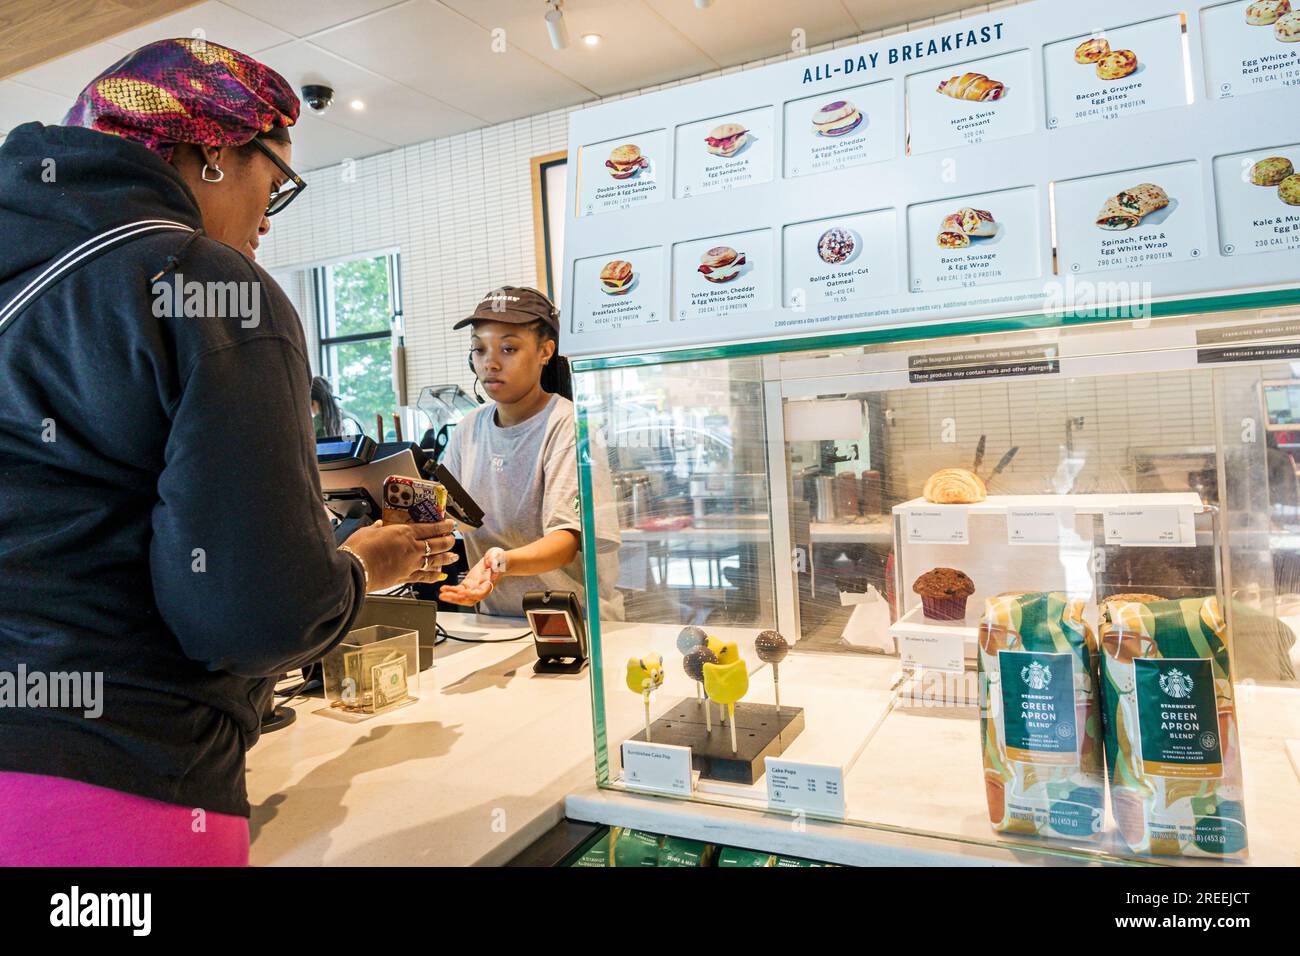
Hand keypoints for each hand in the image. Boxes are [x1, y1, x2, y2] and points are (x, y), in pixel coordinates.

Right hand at [343, 519, 457, 591]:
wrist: (355, 571)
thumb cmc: (360, 549)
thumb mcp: (368, 531)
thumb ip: (377, 528)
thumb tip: (379, 524)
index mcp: (405, 533)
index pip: (431, 528)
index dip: (444, 526)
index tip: (450, 525)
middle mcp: (412, 549)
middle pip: (438, 545)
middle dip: (448, 541)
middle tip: (452, 539)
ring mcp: (411, 564)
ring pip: (435, 561)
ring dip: (446, 559)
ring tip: (453, 557)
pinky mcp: (405, 578)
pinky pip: (424, 576)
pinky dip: (434, 576)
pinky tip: (439, 575)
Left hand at [439, 547, 506, 605]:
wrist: (497, 560)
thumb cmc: (498, 559)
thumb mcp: (497, 557)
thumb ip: (494, 560)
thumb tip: (491, 562)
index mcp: (489, 584)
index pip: (480, 593)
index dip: (470, 594)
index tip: (461, 593)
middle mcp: (481, 589)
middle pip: (469, 599)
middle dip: (456, 599)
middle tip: (445, 596)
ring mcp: (474, 588)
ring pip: (462, 597)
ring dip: (451, 597)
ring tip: (442, 595)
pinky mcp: (468, 584)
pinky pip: (458, 590)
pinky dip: (451, 590)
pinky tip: (443, 589)